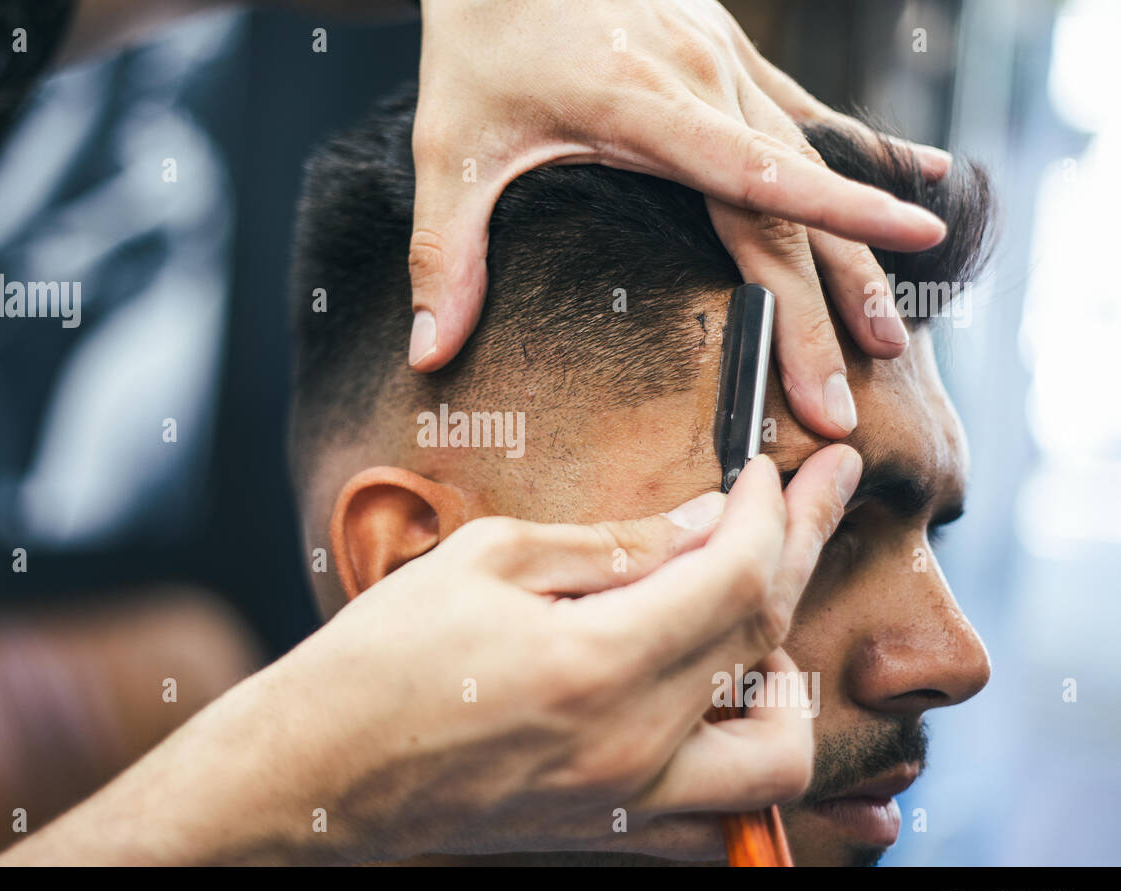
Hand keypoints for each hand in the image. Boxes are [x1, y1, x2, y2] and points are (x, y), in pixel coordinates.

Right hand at [246, 446, 859, 862]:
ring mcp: (629, 800)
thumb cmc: (379, 661)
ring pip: (776, 749)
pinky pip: (727, 812)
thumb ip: (609, 545)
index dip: (770, 510)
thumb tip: (700, 522)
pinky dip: (745, 751)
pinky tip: (720, 700)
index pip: (737, 575)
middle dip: (802, 546)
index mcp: (596, 663)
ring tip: (749, 619)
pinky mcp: (613, 832)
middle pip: (768, 637)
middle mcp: (632, 744)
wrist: (319, 776)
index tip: (769, 469)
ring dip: (785, 672)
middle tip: (819, 490)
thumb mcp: (487, 562)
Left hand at [406, 0, 949, 436]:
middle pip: (786, 207)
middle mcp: (703, 82)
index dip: (833, 224)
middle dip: (825, 307)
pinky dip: (857, 157)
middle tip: (846, 398)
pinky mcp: (727, 53)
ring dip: (853, 250)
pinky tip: (919, 180)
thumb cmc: (479, 34)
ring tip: (887, 329)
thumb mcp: (449, 148)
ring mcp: (724, 63)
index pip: (756, 179)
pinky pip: (806, 113)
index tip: (902, 263)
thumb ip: (445, 254)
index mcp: (644, 107)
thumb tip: (427, 353)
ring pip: (810, 165)